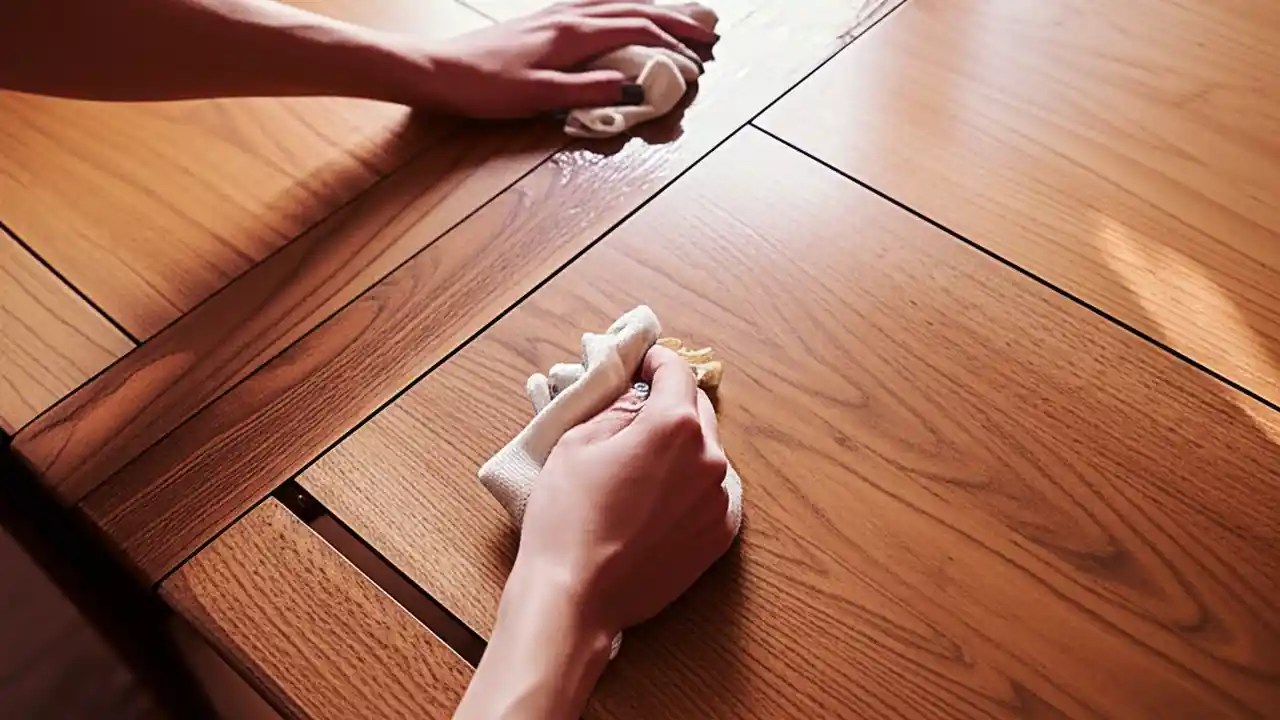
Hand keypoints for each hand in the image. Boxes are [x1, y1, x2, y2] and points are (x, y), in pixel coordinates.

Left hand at [403, 1, 717, 117]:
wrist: (436, 69)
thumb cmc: (483, 86)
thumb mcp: (538, 97)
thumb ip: (589, 91)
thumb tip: (637, 89)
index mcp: (573, 33)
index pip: (637, 31)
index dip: (673, 46)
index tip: (698, 66)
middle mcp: (568, 16)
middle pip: (635, 9)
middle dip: (677, 22)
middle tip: (711, 37)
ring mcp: (556, 16)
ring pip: (619, 2)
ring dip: (656, 10)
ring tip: (684, 18)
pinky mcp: (544, 22)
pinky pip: (599, 5)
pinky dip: (626, 7)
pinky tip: (628, 13)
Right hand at [455, 344, 734, 717]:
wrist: (577, 596)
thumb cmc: (568, 518)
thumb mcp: (577, 442)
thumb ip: (617, 408)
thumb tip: (636, 396)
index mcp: (675, 426)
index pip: (676, 370)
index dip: (653, 361)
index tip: (639, 365)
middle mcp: (710, 459)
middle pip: (695, 410)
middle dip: (667, 404)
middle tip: (633, 414)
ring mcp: (719, 500)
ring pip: (704, 454)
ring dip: (679, 450)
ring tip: (639, 467)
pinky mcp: (720, 536)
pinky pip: (710, 494)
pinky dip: (688, 487)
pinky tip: (653, 501)